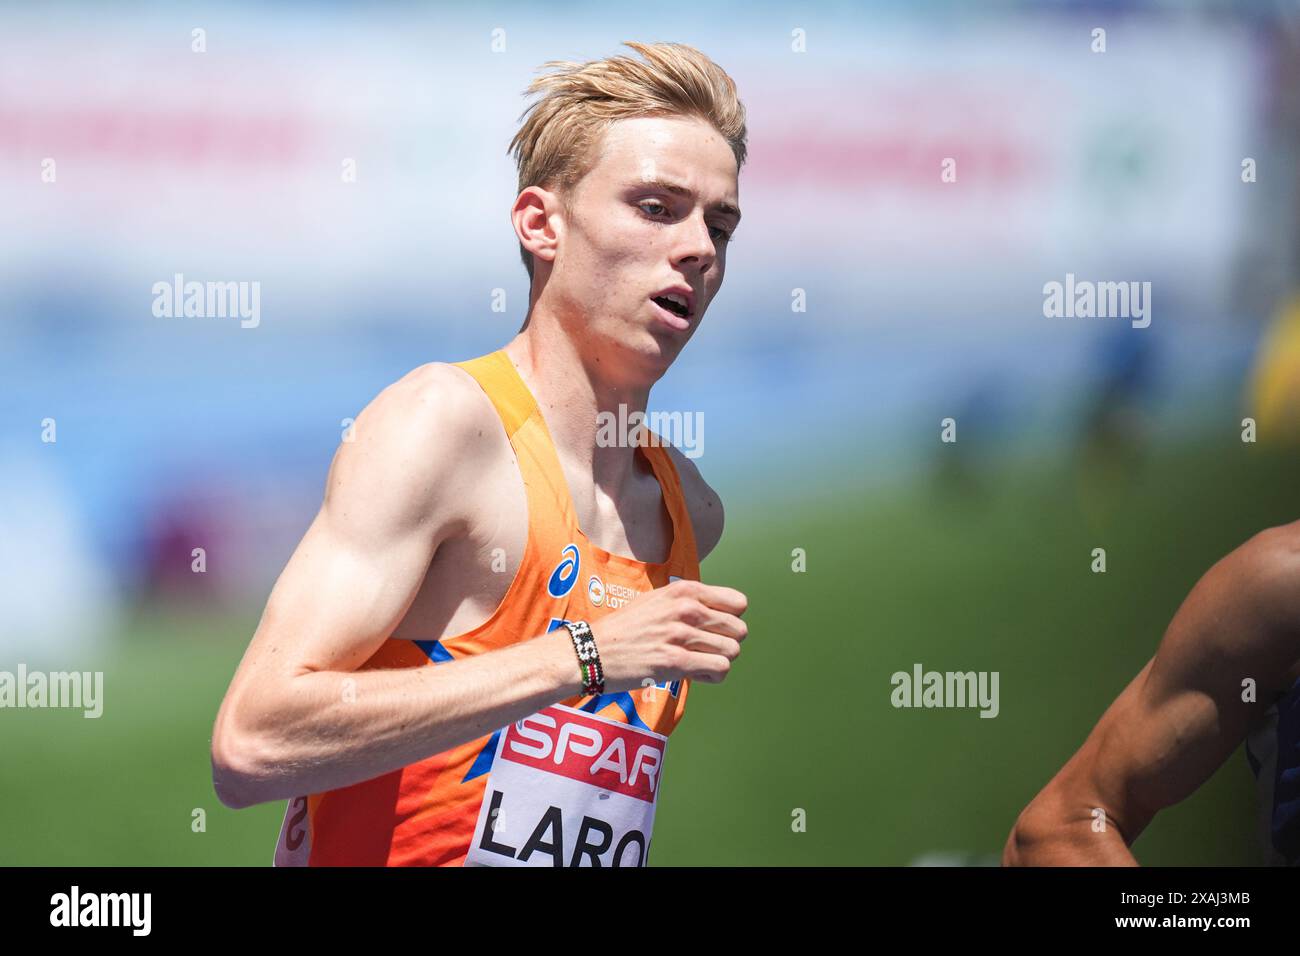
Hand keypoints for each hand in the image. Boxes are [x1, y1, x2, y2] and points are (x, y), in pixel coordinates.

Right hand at [588, 578, 747, 692]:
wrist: (592, 651)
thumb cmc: (625, 628)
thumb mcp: (657, 600)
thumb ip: (687, 601)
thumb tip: (720, 612)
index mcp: (684, 591)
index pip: (738, 603)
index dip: (731, 619)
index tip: (714, 630)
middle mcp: (686, 609)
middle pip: (739, 629)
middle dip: (728, 643)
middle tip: (706, 651)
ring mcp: (681, 635)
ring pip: (733, 651)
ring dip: (720, 661)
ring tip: (699, 663)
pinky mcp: (676, 662)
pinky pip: (720, 669)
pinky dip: (712, 676)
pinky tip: (695, 674)